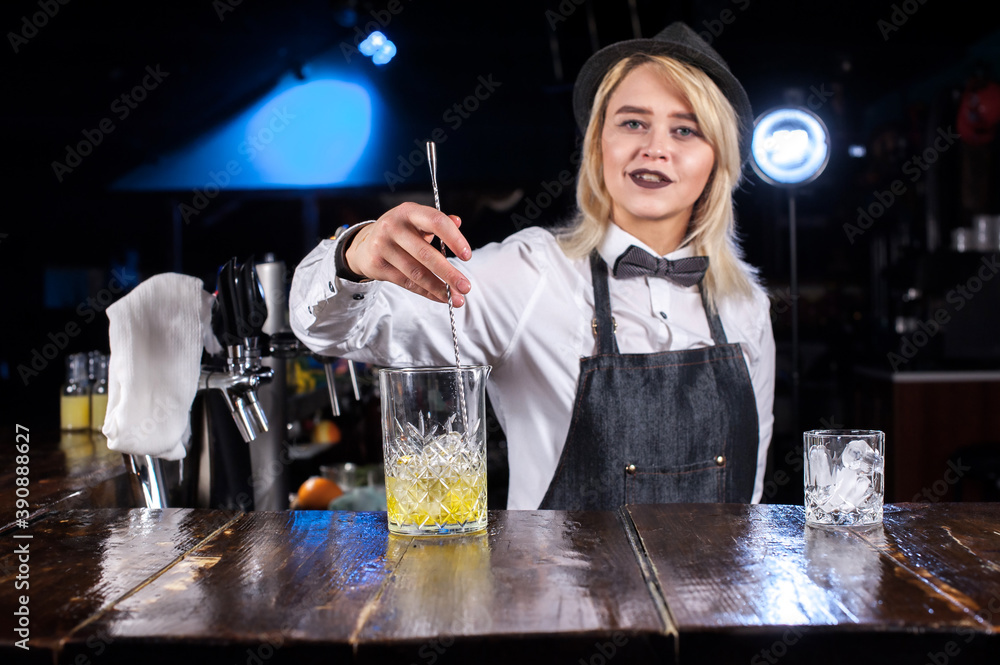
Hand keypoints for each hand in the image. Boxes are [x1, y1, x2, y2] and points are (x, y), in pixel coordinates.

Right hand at [344, 202, 472, 305]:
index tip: (468, 256)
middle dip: (449, 273)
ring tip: (456, 299)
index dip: (454, 238)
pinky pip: (406, 282)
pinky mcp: (377, 264)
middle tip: (466, 287)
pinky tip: (440, 297)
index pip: (436, 221)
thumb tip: (458, 222)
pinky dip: (426, 292)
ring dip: (439, 288)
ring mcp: (383, 245)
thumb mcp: (418, 221)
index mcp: (409, 211)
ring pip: (416, 272)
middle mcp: (394, 226)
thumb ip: (440, 222)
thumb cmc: (402, 232)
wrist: (366, 244)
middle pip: (426, 254)